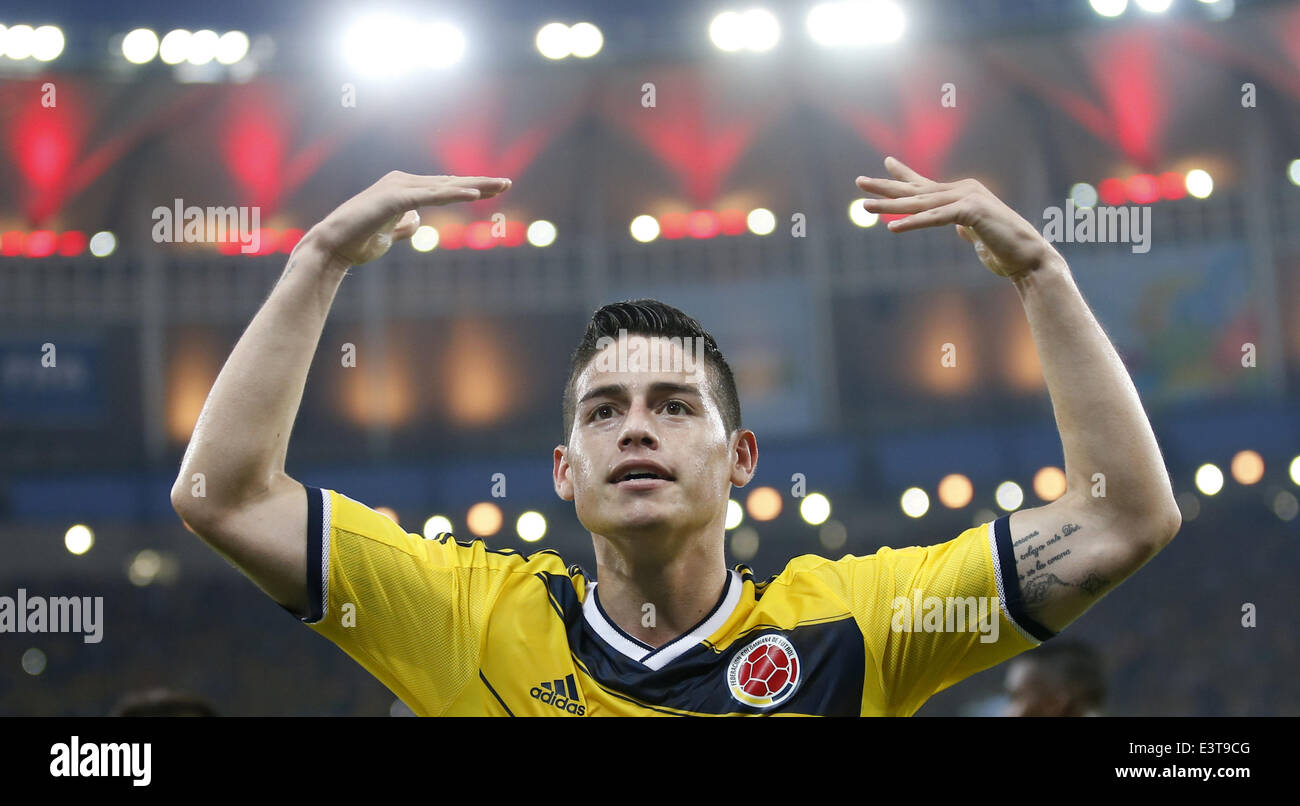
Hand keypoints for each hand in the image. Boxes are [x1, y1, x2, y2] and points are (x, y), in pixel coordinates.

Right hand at [305, 171, 511, 267]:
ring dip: (474, 185)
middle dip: (480, 182)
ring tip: (500, 185)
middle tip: (507, 183)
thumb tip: (419, 218)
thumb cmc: (357, 243)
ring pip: (444, 186)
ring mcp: (397, 188)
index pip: (443, 188)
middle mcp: (401, 182)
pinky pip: (431, 196)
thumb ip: (404, 226)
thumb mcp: (388, 235)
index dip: (470, 188)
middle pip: (448, 182)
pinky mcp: (394, 199)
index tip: (495, 190)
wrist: (331, 248)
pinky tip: (474, 194)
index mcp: (402, 189)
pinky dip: (453, 193)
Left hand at [856, 157, 1058, 278]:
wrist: (1030, 259)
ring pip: (920, 203)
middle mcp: (964, 190)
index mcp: (963, 195)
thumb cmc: (1005, 252)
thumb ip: (964, 227)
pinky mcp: (971, 212)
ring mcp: (968, 197)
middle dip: (886, 186)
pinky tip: (893, 228)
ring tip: (865, 206)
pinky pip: (935, 219)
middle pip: (917, 189)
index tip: (886, 163)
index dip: (904, 175)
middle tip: (859, 181)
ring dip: (890, 205)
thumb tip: (956, 227)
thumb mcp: (977, 237)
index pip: (927, 183)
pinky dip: (914, 223)